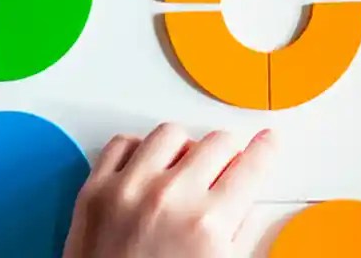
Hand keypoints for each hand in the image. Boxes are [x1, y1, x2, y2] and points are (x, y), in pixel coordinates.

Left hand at [63, 124, 271, 257]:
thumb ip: (241, 228)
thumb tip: (248, 192)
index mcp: (208, 225)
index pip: (253, 164)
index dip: (266, 149)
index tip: (266, 141)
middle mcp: (170, 200)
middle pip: (218, 141)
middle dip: (227, 154)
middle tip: (222, 170)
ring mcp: (129, 191)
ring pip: (172, 133)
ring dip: (183, 149)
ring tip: (180, 172)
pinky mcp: (94, 191)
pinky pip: (122, 143)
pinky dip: (138, 152)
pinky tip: (146, 171)